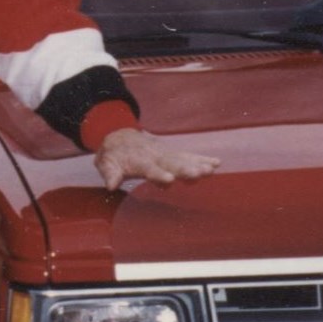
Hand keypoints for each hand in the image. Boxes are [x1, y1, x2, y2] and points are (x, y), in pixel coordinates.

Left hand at [94, 128, 219, 190]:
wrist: (120, 136)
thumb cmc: (113, 155)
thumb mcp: (106, 163)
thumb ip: (109, 173)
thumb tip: (111, 184)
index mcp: (139, 160)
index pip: (150, 169)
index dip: (159, 175)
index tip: (169, 180)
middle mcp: (155, 155)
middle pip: (172, 163)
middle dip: (185, 169)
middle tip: (199, 173)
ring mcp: (165, 153)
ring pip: (183, 158)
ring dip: (198, 163)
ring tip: (212, 169)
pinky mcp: (172, 154)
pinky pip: (188, 156)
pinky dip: (202, 159)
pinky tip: (216, 163)